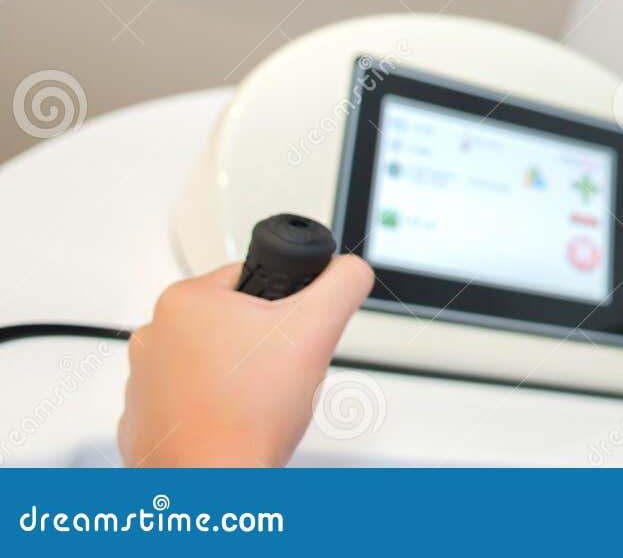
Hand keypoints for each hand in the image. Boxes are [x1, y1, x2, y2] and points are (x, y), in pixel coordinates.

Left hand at [118, 255, 372, 466]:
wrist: (211, 487)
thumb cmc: (246, 417)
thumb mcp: (315, 329)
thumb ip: (342, 283)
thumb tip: (347, 268)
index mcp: (185, 301)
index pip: (251, 281)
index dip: (283, 309)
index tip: (287, 340)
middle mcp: (153, 335)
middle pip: (232, 322)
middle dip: (260, 346)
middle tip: (274, 376)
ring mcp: (142, 379)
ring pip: (211, 360)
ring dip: (235, 377)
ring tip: (253, 404)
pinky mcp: (142, 417)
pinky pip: (188, 399)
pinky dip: (212, 408)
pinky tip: (231, 422)